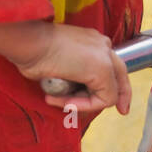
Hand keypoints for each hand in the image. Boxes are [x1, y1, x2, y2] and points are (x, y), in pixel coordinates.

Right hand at [12, 22, 131, 115]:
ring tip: (58, 100)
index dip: (112, 83)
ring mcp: (105, 56)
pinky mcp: (103, 70)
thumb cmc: (32, 51)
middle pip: (121, 73)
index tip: (109, 99)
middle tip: (123, 111)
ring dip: (84, 103)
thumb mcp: (56, 62)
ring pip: (110, 91)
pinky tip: (63, 101)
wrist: (29, 42)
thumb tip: (73, 91)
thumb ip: (71, 73)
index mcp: (91, 40)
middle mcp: (101, 45)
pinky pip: (103, 99)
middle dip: (122, 95)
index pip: (109, 64)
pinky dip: (84, 106)